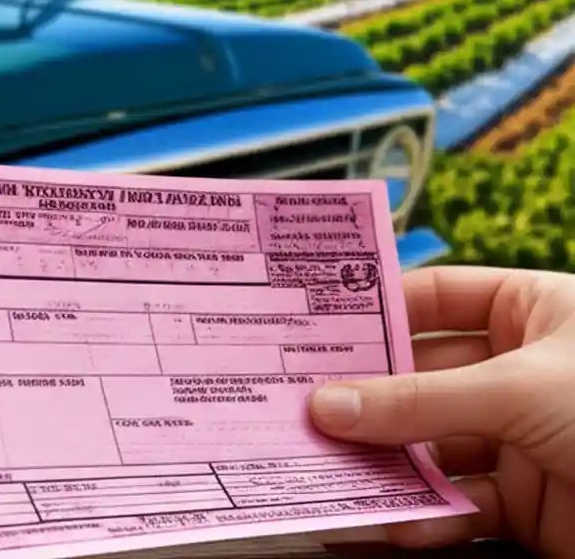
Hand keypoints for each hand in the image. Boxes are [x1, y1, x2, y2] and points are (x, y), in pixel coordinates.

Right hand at [309, 266, 574, 555]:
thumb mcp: (523, 390)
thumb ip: (420, 401)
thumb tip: (327, 406)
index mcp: (532, 311)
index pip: (431, 300)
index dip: (370, 312)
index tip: (302, 328)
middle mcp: (520, 370)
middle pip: (418, 381)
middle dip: (360, 400)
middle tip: (291, 407)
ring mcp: (522, 438)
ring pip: (429, 447)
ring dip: (380, 464)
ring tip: (319, 469)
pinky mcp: (528, 503)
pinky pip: (457, 505)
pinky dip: (420, 518)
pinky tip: (381, 523)